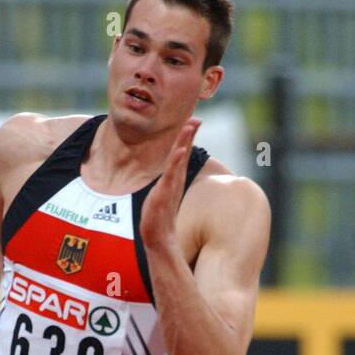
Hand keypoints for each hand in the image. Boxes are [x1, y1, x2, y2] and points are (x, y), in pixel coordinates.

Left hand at [140, 118, 200, 250]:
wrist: (158, 236)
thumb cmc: (159, 216)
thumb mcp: (162, 194)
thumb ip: (166, 184)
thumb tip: (166, 180)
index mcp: (174, 177)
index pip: (182, 153)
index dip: (188, 137)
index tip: (194, 122)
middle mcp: (175, 178)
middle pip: (183, 151)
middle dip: (189, 134)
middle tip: (197, 119)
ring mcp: (171, 184)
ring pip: (179, 158)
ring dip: (185, 141)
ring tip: (190, 127)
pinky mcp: (165, 191)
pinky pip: (171, 172)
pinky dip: (176, 160)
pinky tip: (180, 149)